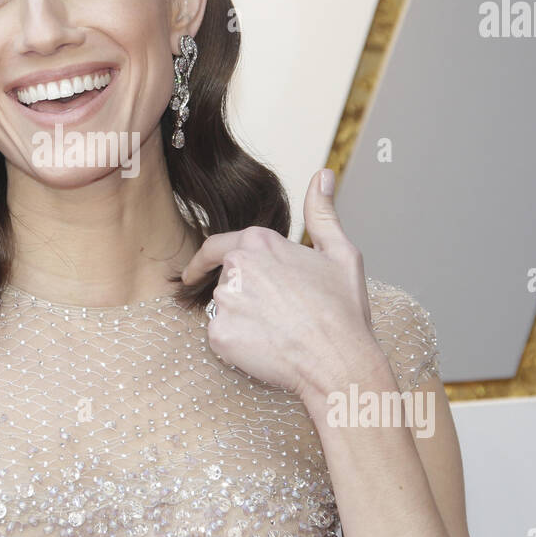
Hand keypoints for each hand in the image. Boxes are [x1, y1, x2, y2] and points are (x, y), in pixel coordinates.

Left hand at [180, 168, 379, 400]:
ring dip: (243, 321)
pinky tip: (269, 348)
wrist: (339, 360)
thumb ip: (321, 212)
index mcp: (258, 243)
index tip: (193, 273)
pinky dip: (240, 345)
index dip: (203, 261)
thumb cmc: (342, 310)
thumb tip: (322, 176)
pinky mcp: (220, 335)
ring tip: (281, 331)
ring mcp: (225, 302)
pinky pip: (222, 338)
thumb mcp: (340, 253)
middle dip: (244, 297)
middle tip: (278, 316)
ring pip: (224, 311)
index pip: (216, 247)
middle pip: (225, 282)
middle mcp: (235, 267)